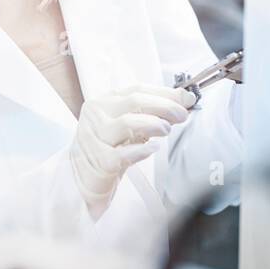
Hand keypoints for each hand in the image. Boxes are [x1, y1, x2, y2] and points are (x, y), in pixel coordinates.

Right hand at [69, 84, 195, 217]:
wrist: (83, 178)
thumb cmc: (110, 148)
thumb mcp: (131, 126)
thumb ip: (153, 112)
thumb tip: (185, 99)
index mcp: (104, 101)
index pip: (137, 90)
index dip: (164, 93)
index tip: (186, 99)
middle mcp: (96, 115)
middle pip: (134, 102)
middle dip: (164, 106)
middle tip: (182, 114)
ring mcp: (94, 137)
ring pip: (127, 123)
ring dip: (153, 124)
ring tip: (167, 129)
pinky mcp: (97, 160)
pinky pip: (122, 153)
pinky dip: (141, 149)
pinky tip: (154, 148)